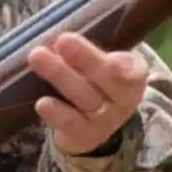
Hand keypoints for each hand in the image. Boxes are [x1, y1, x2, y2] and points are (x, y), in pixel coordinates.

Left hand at [29, 32, 148, 155]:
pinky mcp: (84, 136)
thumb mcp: (98, 63)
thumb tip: (54, 35)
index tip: (113, 60)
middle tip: (62, 40)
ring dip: (61, 76)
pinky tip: (42, 103)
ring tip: (37, 57)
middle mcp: (122, 100)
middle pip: (106, 78)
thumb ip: (84, 50)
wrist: (92, 125)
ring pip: (85, 98)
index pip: (135, 70)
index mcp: (131, 77)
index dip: (125, 66)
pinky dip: (57, 114)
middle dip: (84, 58)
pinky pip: (71, 124)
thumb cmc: (93, 81)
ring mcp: (104, 120)